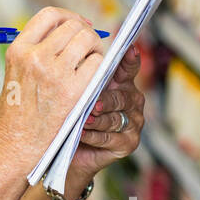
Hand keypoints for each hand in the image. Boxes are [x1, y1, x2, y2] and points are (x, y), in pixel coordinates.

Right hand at [0, 6, 106, 172]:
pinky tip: (94, 81)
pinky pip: (98, 65)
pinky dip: (101, 69)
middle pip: (74, 26)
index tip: (78, 26)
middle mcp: (36, 56)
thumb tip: (70, 34)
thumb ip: (37, 52)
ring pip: (89, 41)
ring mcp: (55, 73)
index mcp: (19, 50)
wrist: (12, 147)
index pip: (50, 15)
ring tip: (93, 65)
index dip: (69, 17)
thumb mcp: (16, 73)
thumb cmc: (15, 114)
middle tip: (91, 49)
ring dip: (96, 50)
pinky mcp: (74, 91)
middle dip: (86, 34)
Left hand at [67, 44, 144, 183]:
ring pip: (115, 118)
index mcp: (120, 82)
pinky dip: (94, 136)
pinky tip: (82, 134)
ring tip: (83, 120)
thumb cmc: (70, 115)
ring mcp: (133, 121)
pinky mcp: (128, 142)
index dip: (129, 59)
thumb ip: (83, 78)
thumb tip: (76, 62)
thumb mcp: (75, 92)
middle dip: (105, 100)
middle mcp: (131, 99)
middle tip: (92, 103)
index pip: (127, 68)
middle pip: (121, 96)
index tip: (129, 49)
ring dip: (97, 120)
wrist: (67, 150)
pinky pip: (111, 137)